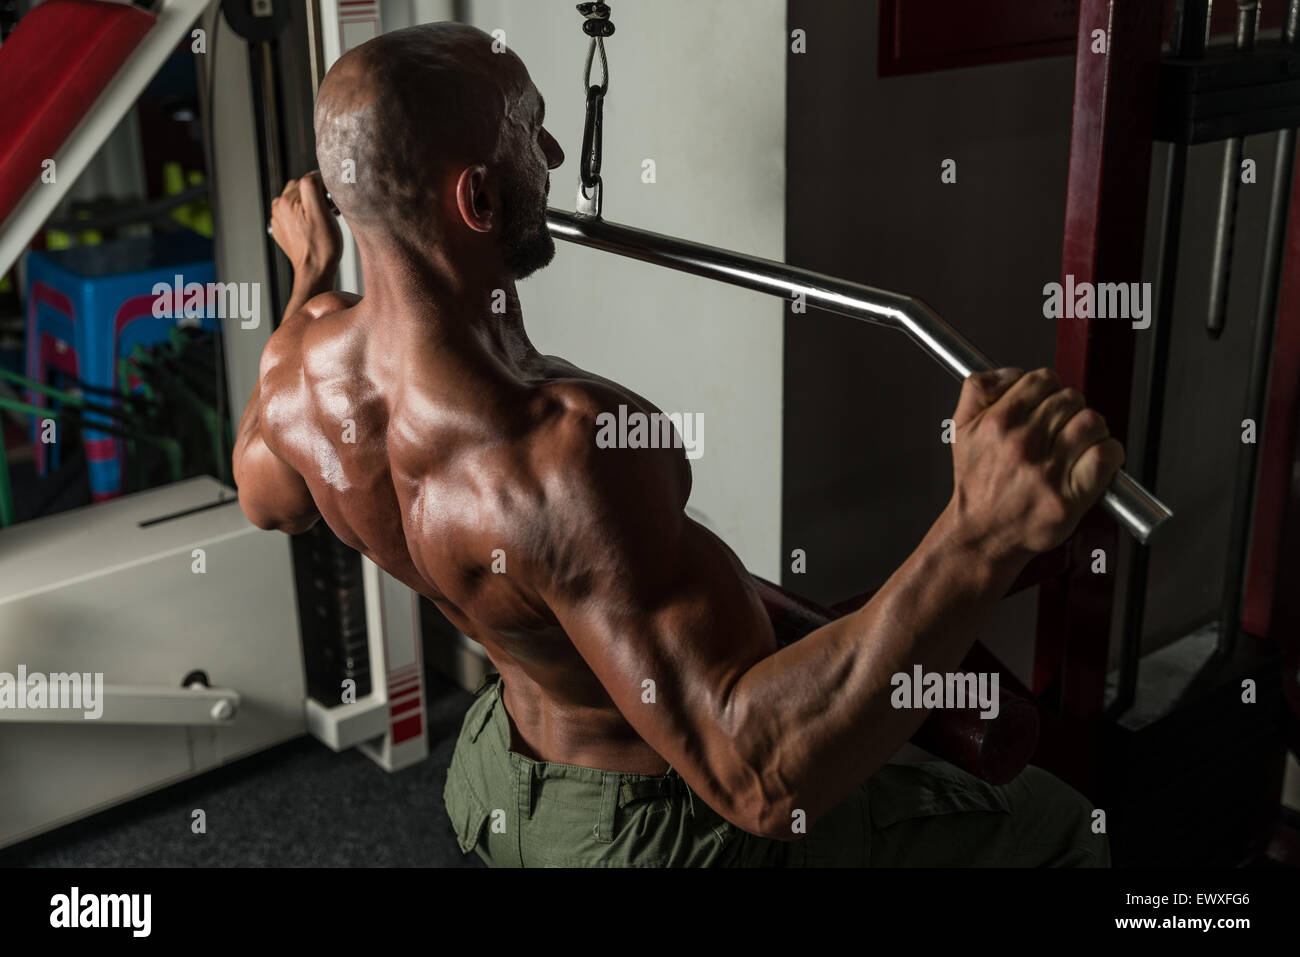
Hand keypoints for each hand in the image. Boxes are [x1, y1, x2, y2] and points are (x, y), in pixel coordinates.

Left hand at [269, 171, 341, 279]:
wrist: (315, 272)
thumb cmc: (322, 246)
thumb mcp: (321, 211)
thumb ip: (312, 186)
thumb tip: (313, 174)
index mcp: (286, 201)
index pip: (308, 180)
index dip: (324, 188)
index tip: (332, 202)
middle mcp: (278, 208)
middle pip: (301, 189)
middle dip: (316, 196)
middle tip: (328, 212)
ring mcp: (279, 220)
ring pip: (298, 201)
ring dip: (310, 206)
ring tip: (321, 221)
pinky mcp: (283, 230)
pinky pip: (295, 214)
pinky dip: (304, 217)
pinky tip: (313, 228)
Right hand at [946, 367, 1124, 559]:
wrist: (982, 534)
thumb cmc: (977, 484)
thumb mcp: (960, 430)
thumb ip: (977, 390)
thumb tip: (1010, 372)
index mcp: (997, 423)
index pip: (1041, 379)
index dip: (1049, 387)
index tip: (1048, 403)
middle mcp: (1022, 445)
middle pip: (1070, 398)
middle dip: (1070, 409)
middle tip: (1063, 427)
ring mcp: (1047, 472)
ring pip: (1091, 422)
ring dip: (1092, 429)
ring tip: (1081, 442)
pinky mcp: (1069, 498)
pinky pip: (1105, 456)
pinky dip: (1110, 453)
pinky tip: (1097, 459)